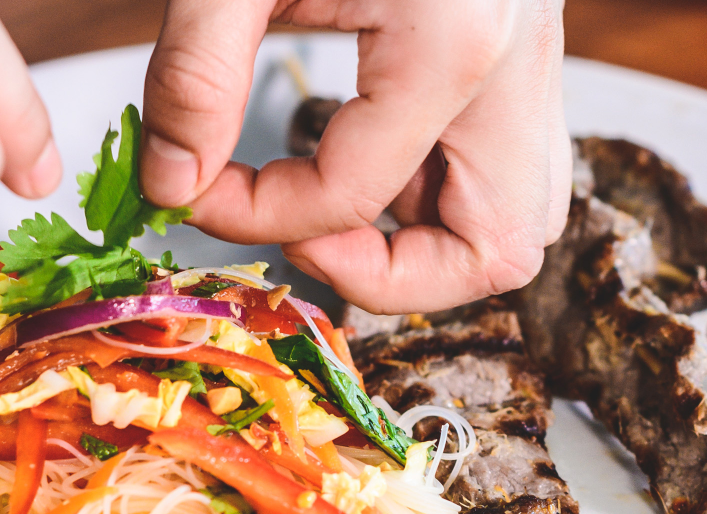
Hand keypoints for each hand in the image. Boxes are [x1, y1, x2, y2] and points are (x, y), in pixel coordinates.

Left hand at [140, 0, 569, 313]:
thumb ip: (196, 72)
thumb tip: (171, 184)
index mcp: (454, 42)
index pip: (350, 199)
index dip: (255, 217)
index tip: (190, 187)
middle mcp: (519, 67)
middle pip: (500, 249)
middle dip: (393, 278)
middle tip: (304, 243)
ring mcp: (535, 62)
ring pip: (523, 220)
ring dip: (430, 246)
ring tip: (335, 212)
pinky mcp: (520, 54)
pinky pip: (504, 167)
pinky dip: (438, 195)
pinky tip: (361, 157)